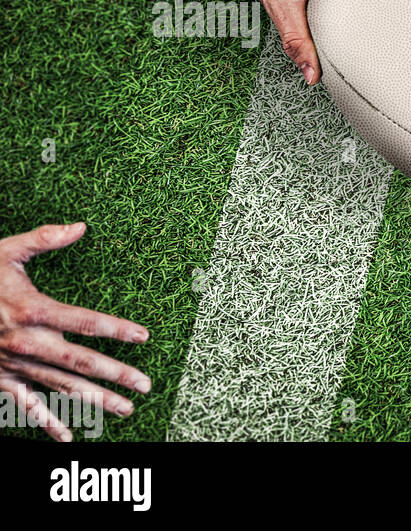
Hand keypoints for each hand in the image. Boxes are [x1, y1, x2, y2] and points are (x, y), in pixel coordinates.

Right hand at [0, 223, 150, 441]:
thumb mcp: (4, 251)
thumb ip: (43, 238)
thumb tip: (80, 226)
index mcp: (32, 309)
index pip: (84, 321)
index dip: (116, 329)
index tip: (144, 336)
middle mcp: (25, 341)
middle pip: (79, 361)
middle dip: (115, 374)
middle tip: (145, 384)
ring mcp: (13, 364)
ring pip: (60, 386)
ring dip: (94, 400)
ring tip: (126, 408)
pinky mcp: (1, 379)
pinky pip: (26, 405)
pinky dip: (47, 422)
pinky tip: (68, 436)